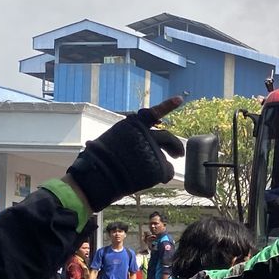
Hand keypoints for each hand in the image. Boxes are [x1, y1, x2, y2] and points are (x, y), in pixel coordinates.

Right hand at [65, 96, 185, 212]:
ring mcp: (152, 149)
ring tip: (169, 167)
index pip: (152, 113)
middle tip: (179, 154)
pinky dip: (166, 175)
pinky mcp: (157, 166)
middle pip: (167, 137)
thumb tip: (150, 130)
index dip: (167, 106)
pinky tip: (162, 179)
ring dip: (169, 161)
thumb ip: (131, 135)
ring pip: (167, 155)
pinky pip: (168, 170)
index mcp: (133, 125)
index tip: (179, 99)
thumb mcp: (113, 138)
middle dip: (175, 145)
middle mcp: (144, 135)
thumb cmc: (101, 159)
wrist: (99, 176)